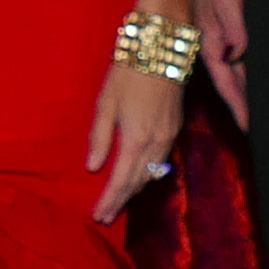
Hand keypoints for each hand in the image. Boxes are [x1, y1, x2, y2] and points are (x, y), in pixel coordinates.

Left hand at [84, 62, 185, 225]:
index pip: (121, 180)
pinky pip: (161, 162)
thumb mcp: (105, 102)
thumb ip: (99, 137)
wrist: (161, 51)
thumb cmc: (128, 73)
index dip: (109, 200)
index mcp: (137, 138)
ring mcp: (169, 136)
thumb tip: (93, 168)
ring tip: (118, 204)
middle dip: (121, 201)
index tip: (98, 215)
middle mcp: (157, 142)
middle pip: (138, 182)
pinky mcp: (175, 128)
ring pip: (152, 174)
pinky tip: (139, 179)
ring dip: (135, 191)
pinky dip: (148, 176)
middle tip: (105, 217)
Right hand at [194, 0, 251, 125]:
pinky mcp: (223, 29)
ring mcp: (217, 38)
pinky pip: (233, 58)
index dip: (237, 103)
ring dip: (242, 90)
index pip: (226, 80)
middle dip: (240, 103)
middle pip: (229, 80)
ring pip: (231, 71)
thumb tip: (239, 51)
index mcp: (210, 40)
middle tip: (253, 126)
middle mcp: (213, 44)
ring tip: (253, 110)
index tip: (247, 124)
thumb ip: (234, 24)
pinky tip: (250, 78)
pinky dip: (242, 72)